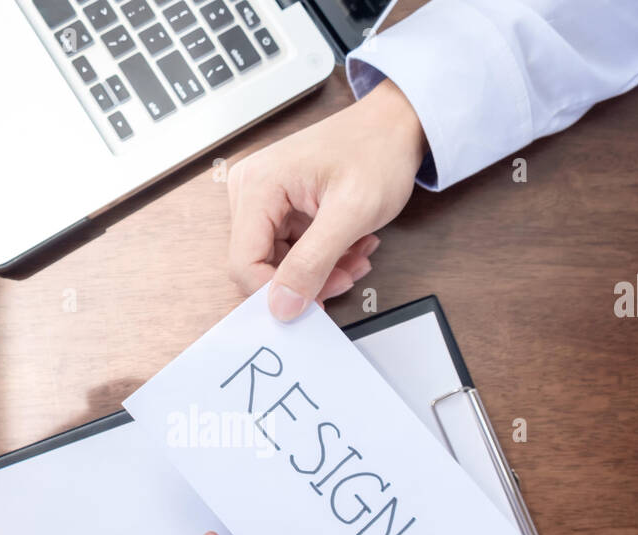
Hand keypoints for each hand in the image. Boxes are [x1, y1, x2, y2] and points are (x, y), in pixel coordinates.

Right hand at [227, 78, 426, 319]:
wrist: (394, 125)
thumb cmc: (377, 151)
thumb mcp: (351, 213)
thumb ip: (313, 263)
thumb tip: (282, 306)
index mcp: (258, 185)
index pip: (243, 262)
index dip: (275, 292)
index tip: (313, 305)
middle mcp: (250, 189)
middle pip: (259, 264)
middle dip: (305, 281)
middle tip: (346, 276)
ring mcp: (262, 198)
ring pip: (278, 262)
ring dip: (319, 271)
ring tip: (356, 257)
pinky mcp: (278, 206)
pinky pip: (290, 249)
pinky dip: (321, 258)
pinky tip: (349, 246)